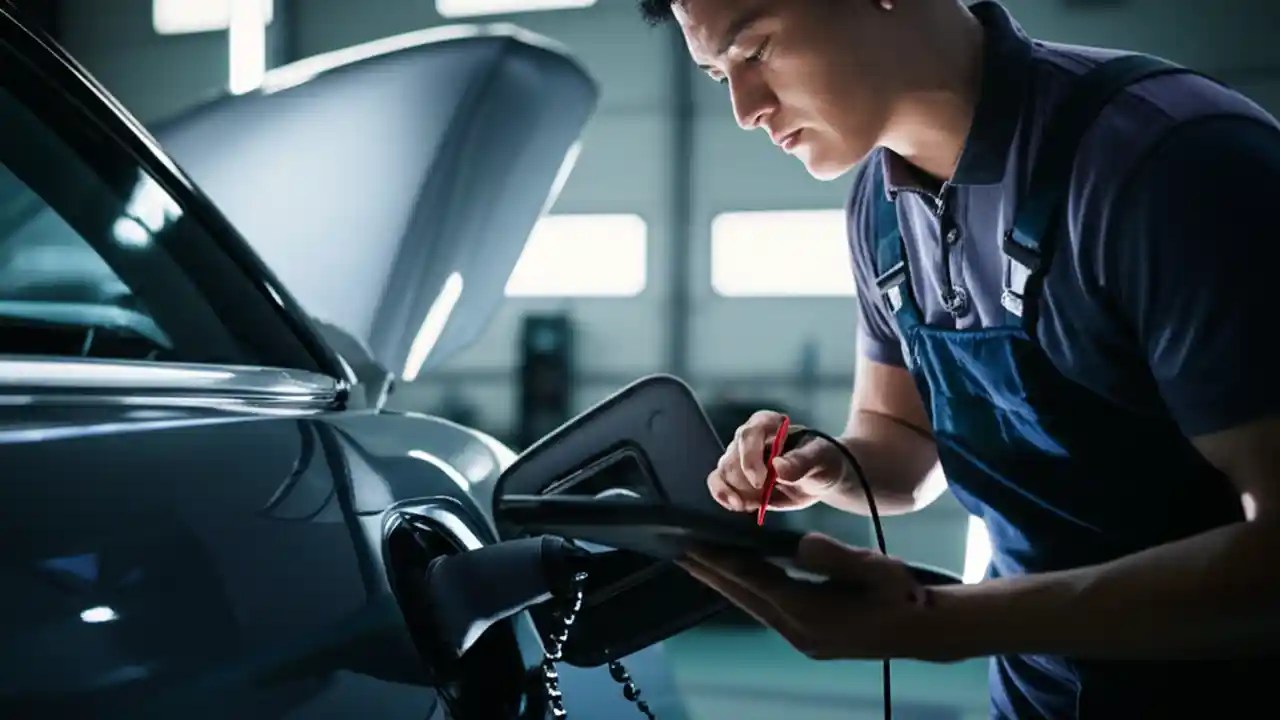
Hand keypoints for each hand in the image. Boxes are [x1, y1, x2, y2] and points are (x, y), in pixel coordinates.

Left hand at [677, 533, 930, 659]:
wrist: (925, 630)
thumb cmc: (902, 595)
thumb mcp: (874, 568)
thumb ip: (834, 555)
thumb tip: (800, 544)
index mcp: (812, 613)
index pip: (756, 582)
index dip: (723, 561)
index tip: (694, 544)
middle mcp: (800, 631)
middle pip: (744, 598)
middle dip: (711, 574)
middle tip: (678, 553)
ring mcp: (803, 638)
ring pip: (753, 606)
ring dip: (726, 584)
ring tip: (699, 563)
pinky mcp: (809, 638)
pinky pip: (767, 611)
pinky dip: (748, 592)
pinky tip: (739, 580)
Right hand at [708, 410, 847, 512]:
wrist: (822, 477)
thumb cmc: (823, 460)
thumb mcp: (821, 459)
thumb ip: (802, 462)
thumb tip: (779, 468)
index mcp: (769, 424)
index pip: (750, 434)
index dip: (750, 458)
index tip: (761, 482)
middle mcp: (749, 438)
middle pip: (732, 457)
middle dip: (743, 482)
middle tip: (762, 497)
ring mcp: (740, 457)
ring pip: (723, 472)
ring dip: (733, 491)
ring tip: (752, 504)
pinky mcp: (736, 477)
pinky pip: (718, 483)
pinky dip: (723, 496)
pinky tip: (737, 505)